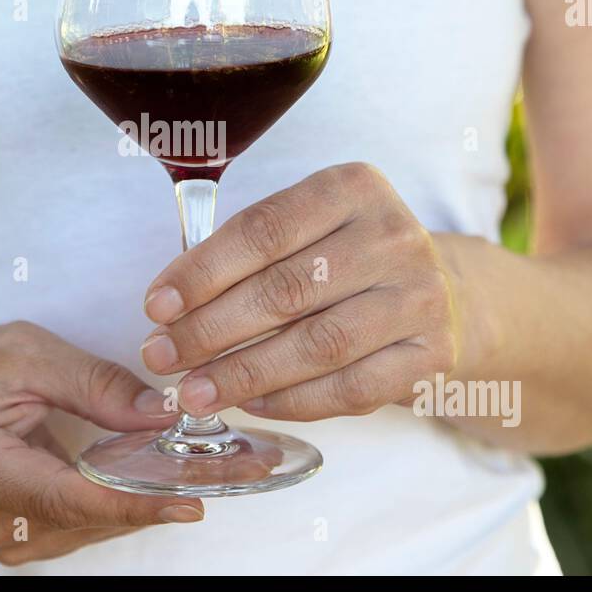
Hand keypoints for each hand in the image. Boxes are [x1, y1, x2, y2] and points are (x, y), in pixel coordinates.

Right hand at [0, 321, 202, 565]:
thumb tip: (161, 416)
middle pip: (80, 520)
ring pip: (81, 532)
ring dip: (130, 505)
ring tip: (177, 473)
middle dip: (143, 498)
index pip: (66, 498)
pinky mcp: (8, 539)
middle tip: (205, 474)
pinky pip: (71, 530)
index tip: (187, 500)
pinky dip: (107, 508)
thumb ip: (94, 384)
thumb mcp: (25, 352)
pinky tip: (135, 482)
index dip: (131, 503)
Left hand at [140, 163, 458, 420]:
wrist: (435, 292)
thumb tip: (167, 307)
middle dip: (211, 329)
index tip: (156, 307)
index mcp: (352, 187)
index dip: (203, 272)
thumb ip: (240, 253)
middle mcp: (393, 235)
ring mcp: (420, 295)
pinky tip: (251, 403)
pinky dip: (294, 401)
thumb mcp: (301, 230)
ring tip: (194, 392)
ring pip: (319, 344)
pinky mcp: (434, 353)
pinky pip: (352, 388)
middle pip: (287, 290)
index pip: (264, 229)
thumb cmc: (342, 258)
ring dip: (245, 373)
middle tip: (162, 356)